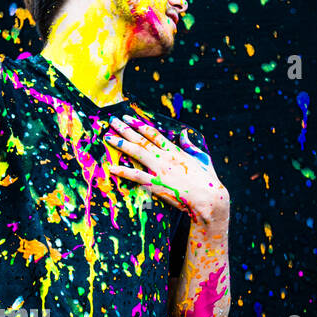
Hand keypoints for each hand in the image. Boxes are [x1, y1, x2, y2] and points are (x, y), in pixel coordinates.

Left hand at [104, 114, 228, 225]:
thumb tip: (184, 134)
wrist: (209, 198)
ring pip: (136, 152)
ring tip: (107, 137)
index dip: (139, 124)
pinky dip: (123, 171)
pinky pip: (136, 176)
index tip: (128, 118)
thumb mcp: (201, 157)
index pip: (153, 133)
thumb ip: (190, 145)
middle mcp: (165, 157)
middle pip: (141, 139)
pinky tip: (111, 167)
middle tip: (112, 121)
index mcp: (175, 150)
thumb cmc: (207, 180)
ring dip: (120, 143)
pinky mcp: (156, 184)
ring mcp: (159, 170)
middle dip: (125, 129)